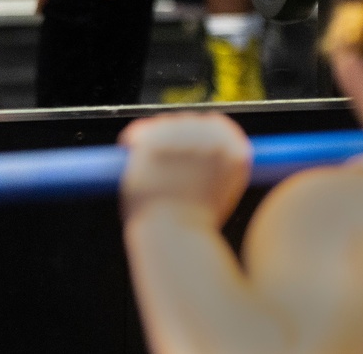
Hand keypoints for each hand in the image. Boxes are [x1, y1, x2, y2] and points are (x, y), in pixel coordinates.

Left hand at [119, 112, 252, 226]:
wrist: (175, 240)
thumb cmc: (196, 224)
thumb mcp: (221, 192)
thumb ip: (218, 164)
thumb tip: (206, 147)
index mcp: (234, 151)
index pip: (217, 124)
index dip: (198, 134)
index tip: (185, 145)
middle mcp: (210, 140)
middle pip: (188, 121)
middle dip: (174, 136)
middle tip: (162, 160)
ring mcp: (181, 139)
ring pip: (163, 124)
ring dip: (155, 138)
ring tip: (151, 166)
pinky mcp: (153, 141)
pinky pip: (139, 132)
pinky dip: (132, 139)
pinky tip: (128, 148)